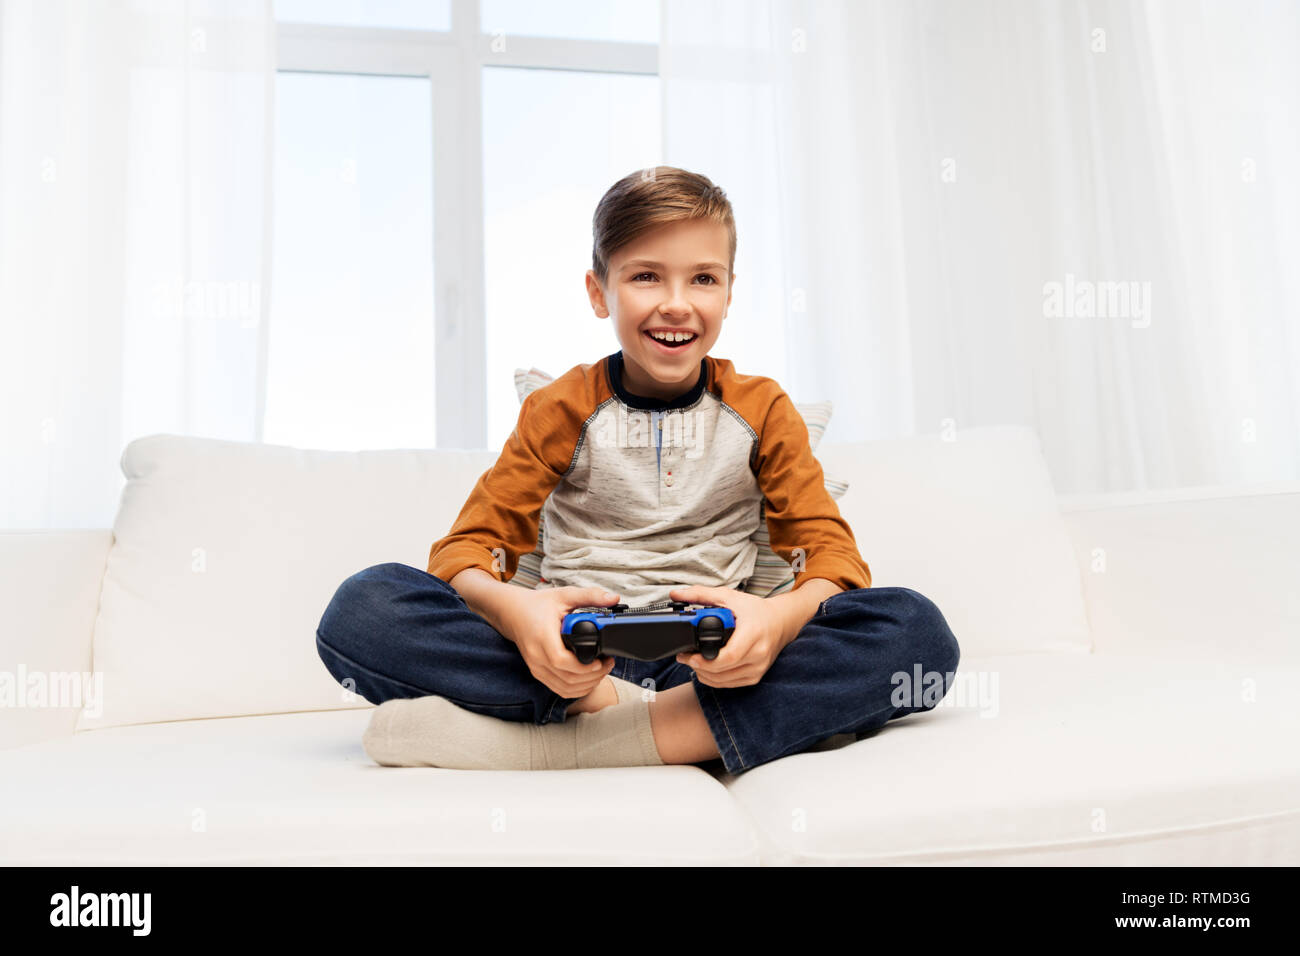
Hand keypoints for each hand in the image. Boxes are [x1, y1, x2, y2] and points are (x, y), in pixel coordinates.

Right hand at [497, 585, 618, 699]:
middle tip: (608, 663)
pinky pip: (559, 689)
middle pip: (567, 678)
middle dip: (593, 676)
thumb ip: (590, 596)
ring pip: (565, 688)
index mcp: (542, 637)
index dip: (584, 667)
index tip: (601, 660)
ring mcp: (536, 667)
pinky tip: (588, 679)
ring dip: (587, 684)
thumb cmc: (536, 605)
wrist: (513, 613)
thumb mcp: (564, 595)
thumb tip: (613, 598)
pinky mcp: (538, 673)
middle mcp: (537, 656)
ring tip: (601, 670)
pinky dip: (577, 689)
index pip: (561, 660)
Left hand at [670, 585, 783, 688]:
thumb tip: (676, 595)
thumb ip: (701, 594)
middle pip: (724, 671)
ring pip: (724, 681)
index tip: (690, 656)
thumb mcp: (729, 596)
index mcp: (753, 632)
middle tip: (684, 657)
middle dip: (699, 667)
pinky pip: (730, 684)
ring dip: (704, 675)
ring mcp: (758, 667)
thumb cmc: (755, 610)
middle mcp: (759, 653)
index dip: (707, 661)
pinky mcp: (756, 676)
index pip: (730, 655)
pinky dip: (715, 680)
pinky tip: (705, 670)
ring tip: (692, 662)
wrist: (781, 622)